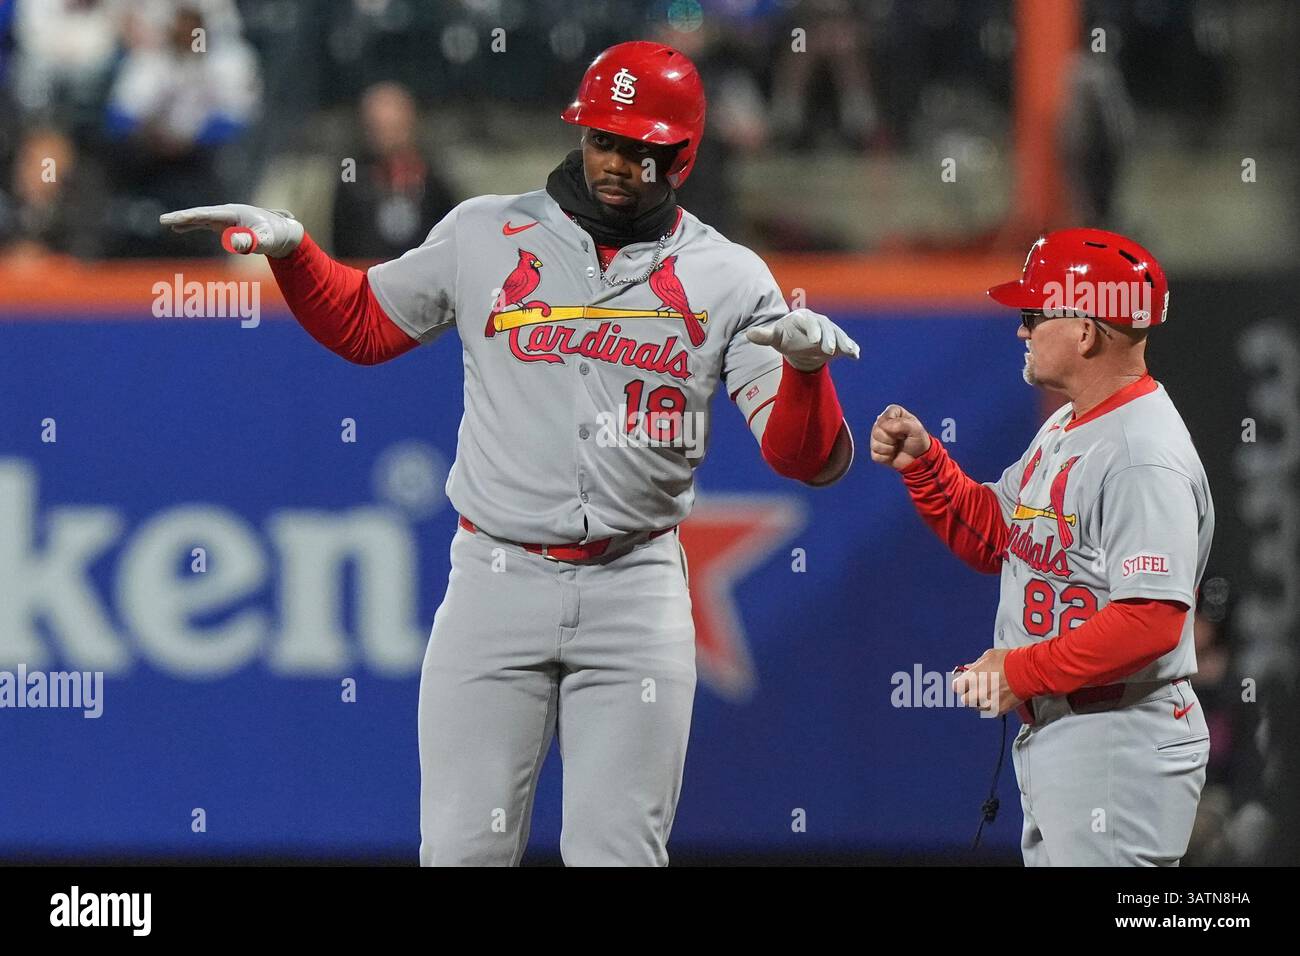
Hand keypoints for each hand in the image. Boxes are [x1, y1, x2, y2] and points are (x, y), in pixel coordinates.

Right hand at [159, 203, 304, 257]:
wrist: (281, 233)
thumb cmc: (274, 235)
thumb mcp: (264, 240)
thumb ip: (252, 241)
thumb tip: (234, 243)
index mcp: (233, 212)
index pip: (208, 214)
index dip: (191, 216)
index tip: (176, 218)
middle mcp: (226, 212)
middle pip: (200, 213)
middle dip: (181, 216)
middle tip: (162, 219)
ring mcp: (224, 218)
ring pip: (200, 217)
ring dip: (184, 220)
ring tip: (165, 222)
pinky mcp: (224, 224)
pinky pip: (204, 223)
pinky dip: (191, 225)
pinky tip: (178, 229)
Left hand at [745, 308, 859, 371]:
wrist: (798, 346)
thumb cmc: (785, 339)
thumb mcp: (773, 338)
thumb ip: (763, 336)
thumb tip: (748, 334)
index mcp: (803, 317)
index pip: (809, 321)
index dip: (813, 329)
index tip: (814, 340)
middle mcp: (819, 321)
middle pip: (826, 327)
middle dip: (828, 338)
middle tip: (828, 350)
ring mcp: (830, 331)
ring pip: (838, 335)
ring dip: (843, 342)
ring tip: (848, 351)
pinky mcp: (838, 341)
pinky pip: (846, 343)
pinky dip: (852, 348)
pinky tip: (856, 355)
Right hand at [870, 404, 931, 470]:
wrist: (919, 457)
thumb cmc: (918, 440)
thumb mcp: (916, 429)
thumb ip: (902, 424)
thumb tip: (885, 427)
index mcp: (892, 413)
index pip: (884, 419)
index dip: (894, 427)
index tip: (905, 431)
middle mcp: (882, 423)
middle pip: (876, 431)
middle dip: (891, 439)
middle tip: (901, 439)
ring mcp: (877, 437)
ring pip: (875, 444)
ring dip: (889, 449)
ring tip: (897, 447)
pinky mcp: (875, 450)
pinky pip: (876, 455)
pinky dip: (887, 457)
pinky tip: (893, 454)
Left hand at [952, 649, 1022, 716]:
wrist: (1026, 672)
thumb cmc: (1008, 661)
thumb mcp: (988, 656)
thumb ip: (975, 664)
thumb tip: (968, 667)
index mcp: (972, 678)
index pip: (956, 687)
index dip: (960, 684)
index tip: (965, 683)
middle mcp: (977, 692)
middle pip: (964, 700)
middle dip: (969, 694)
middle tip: (977, 689)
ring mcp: (987, 702)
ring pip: (976, 707)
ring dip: (980, 701)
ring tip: (990, 693)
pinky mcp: (998, 710)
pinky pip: (989, 711)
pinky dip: (992, 706)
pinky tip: (998, 697)